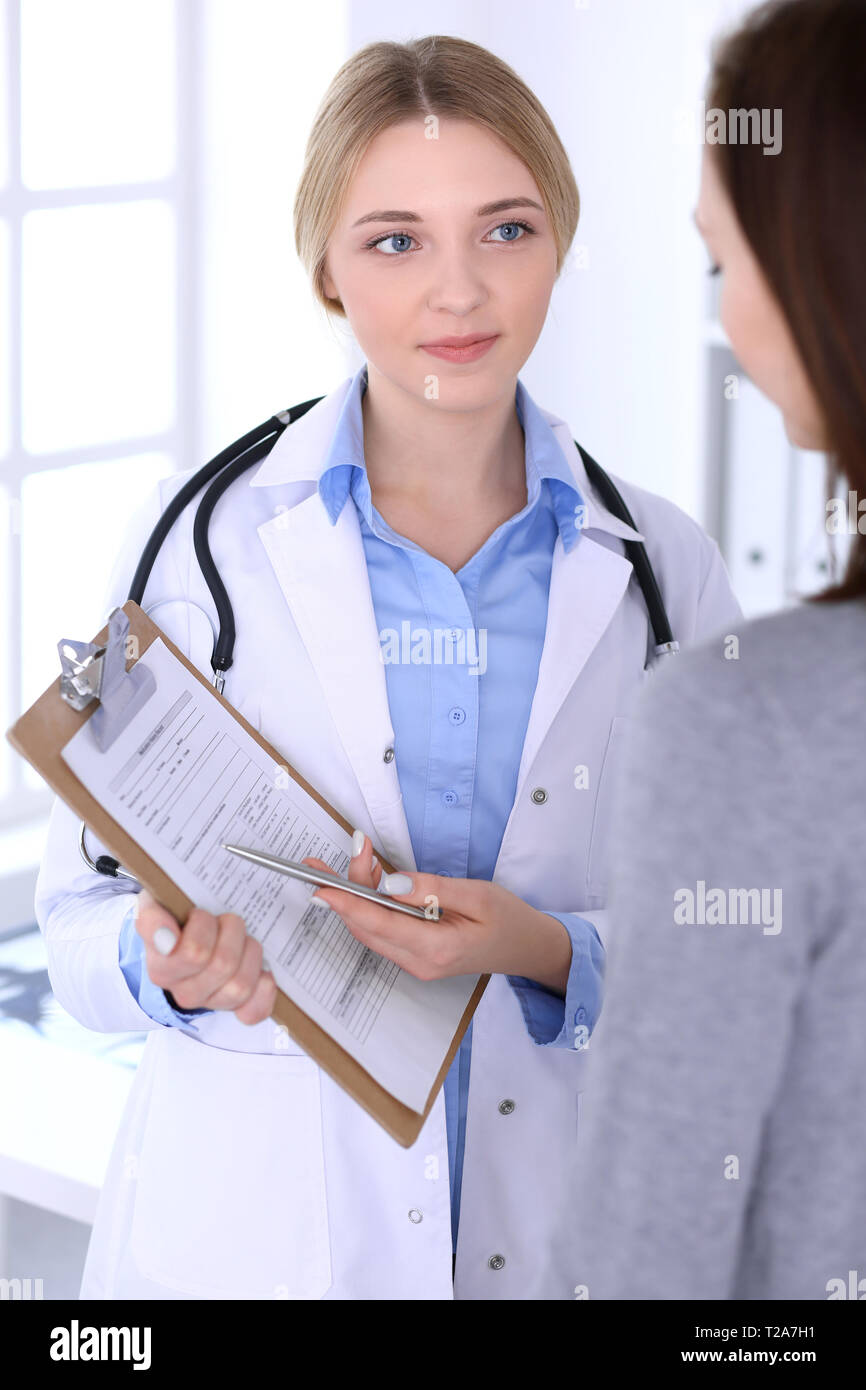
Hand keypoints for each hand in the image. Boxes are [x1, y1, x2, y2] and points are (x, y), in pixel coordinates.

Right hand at [133, 889, 277, 1024]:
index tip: (197, 912)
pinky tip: (261, 969)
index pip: (192, 954)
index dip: (203, 928)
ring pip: (240, 984)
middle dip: (231, 930)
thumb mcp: (156, 909)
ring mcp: (210, 1003)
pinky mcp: (235, 1009)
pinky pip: (255, 1010)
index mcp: (162, 968)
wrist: (188, 938)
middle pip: (223, 964)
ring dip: (249, 952)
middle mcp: (183, 992)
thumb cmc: (177, 919)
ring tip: (241, 938)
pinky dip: (263, 987)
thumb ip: (152, 918)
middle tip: (223, 919)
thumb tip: (165, 936)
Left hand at [302, 832, 571, 989]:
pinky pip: (382, 931)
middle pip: (367, 926)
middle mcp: (418, 963)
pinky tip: (375, 880)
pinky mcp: (414, 957)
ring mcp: (415, 964)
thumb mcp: (477, 894)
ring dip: (359, 894)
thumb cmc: (509, 919)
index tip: (321, 884)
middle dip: (350, 887)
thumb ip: (431, 888)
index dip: (345, 903)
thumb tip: (390, 882)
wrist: (528, 948)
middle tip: (355, 847)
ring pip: (371, 929)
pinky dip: (372, 905)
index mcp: (436, 949)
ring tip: (364, 855)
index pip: (379, 924)